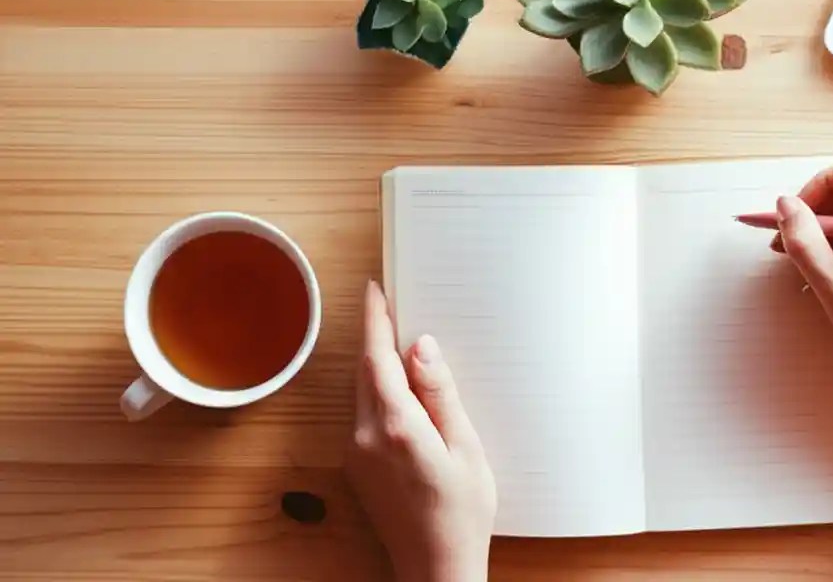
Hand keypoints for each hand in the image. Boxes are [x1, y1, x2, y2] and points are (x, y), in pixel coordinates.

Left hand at [346, 280, 495, 581]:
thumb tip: (421, 347)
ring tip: (403, 344)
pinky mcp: (357, 466)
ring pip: (362, 392)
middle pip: (365, 371)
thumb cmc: (461, 513)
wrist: (436, 567)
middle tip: (394, 305)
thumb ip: (440, 394)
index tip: (375, 289)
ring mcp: (356, 454)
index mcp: (396, 427)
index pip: (378, 359)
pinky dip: (379, 392)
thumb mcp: (464, 447)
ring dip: (378, 365)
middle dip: (377, 337)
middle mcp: (366, 437)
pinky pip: (364, 414)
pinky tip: (402, 392)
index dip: (376, 320)